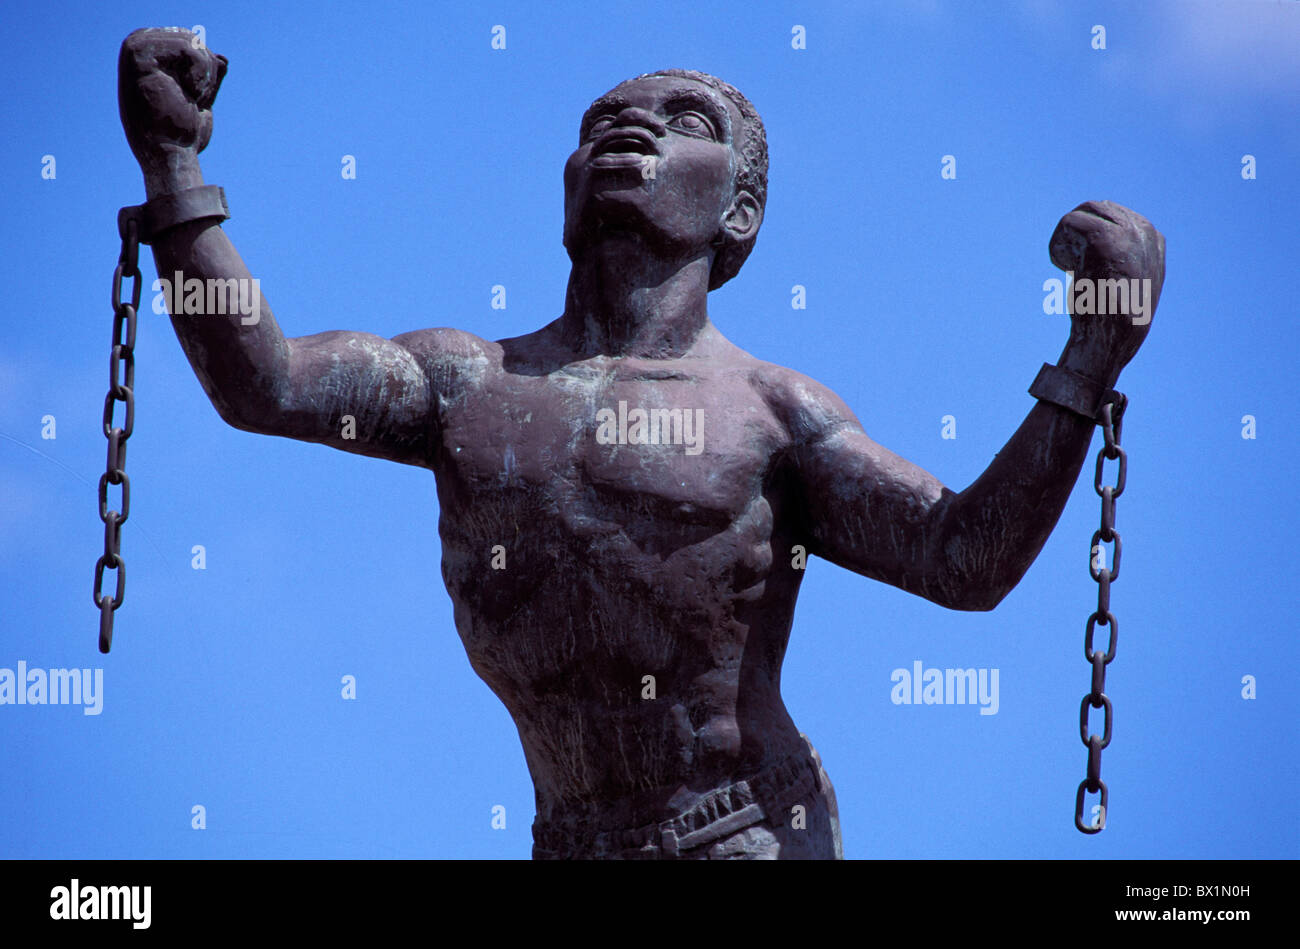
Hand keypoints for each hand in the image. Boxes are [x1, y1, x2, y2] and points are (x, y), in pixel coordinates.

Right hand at [119, 28, 226, 187]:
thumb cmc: (184, 132)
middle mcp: (137, 47)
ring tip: (191, 98)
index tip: (197, 95)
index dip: (205, 66)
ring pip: (190, 40)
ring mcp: (134, 48)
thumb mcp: (201, 98)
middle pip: (190, 37)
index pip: (189, 39)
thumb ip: (208, 75)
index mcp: (148, 56)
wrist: (172, 152)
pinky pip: (187, 47)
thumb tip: (223, 59)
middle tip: (196, 98)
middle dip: (206, 69)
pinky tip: (190, 94)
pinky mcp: (137, 54)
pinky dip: (200, 74)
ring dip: (204, 74)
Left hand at [1049, 200, 1164, 386]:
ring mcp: (1126, 230)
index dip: (1088, 237)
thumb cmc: (1112, 319)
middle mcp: (1144, 230)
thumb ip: (1120, 260)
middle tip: (1069, 264)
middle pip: (1094, 207)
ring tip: (1069, 268)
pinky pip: (1068, 223)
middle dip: (1074, 233)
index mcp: (1152, 239)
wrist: (1112, 337)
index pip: (1112, 214)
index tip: (1085, 265)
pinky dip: (1058, 248)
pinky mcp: (1103, 235)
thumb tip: (1096, 250)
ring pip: (1079, 214)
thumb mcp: (1124, 283)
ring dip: (1065, 241)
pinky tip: (1067, 270)